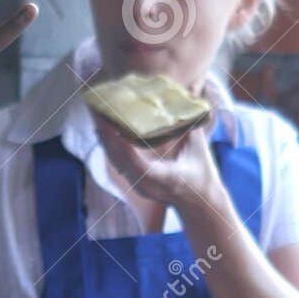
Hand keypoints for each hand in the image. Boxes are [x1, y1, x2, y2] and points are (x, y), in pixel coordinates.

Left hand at [93, 114, 223, 213]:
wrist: (199, 205)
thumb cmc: (201, 176)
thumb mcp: (199, 149)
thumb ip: (192, 122)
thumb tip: (193, 91)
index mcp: (160, 177)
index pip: (132, 159)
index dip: (117, 139)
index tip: (108, 120)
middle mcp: (144, 183)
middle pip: (116, 157)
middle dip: (104, 131)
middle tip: (96, 107)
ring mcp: (137, 184)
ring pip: (114, 159)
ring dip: (104, 136)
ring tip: (97, 112)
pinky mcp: (134, 182)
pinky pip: (117, 161)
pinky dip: (109, 144)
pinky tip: (104, 128)